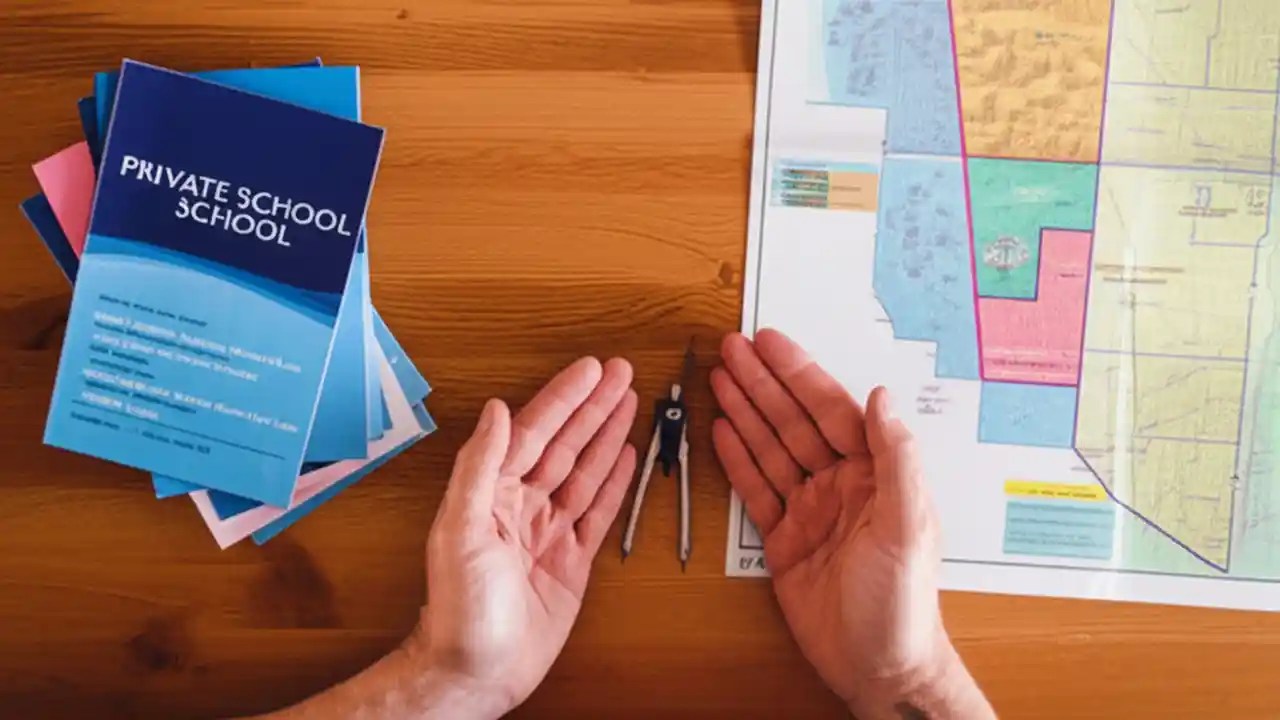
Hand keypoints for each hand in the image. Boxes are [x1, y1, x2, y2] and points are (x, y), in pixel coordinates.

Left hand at [415, 357, 638, 715]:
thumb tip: (496, 411)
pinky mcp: (571, 561)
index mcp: (493, 493)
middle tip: (619, 371)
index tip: (588, 370)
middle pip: (565, 443)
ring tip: (629, 400)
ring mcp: (549, 531)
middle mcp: (522, 506)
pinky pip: (599, 511)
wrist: (478, 670)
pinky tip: (627, 454)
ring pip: (585, 470)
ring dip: (607, 434)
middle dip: (593, 406)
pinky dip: (614, 481)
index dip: (562, 399)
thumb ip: (479, 466)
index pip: (534, 432)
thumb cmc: (460, 607)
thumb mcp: (461, 529)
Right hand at [712, 331, 991, 718]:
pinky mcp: (784, 540)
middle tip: (731, 348)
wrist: (878, 666)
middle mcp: (840, 485)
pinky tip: (721, 430)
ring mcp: (809, 510)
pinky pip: (756, 490)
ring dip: (745, 412)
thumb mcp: (908, 524)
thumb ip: (896, 456)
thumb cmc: (902, 602)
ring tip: (719, 377)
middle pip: (793, 421)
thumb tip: (880, 396)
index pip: (829, 409)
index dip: (797, 374)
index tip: (769, 343)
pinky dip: (737, 459)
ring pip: (770, 448)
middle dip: (762, 384)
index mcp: (873, 474)